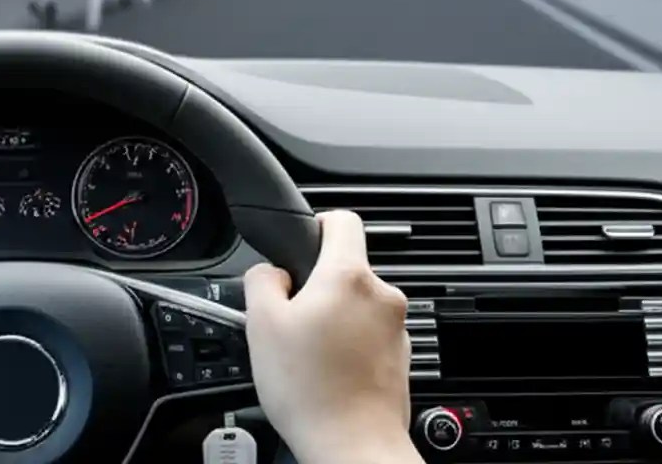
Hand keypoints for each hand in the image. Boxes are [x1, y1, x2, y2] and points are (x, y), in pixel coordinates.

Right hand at [245, 210, 420, 463]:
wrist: (352, 446)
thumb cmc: (310, 390)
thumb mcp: (261, 324)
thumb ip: (261, 281)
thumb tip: (270, 272)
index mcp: (348, 276)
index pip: (342, 220)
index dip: (316, 226)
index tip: (302, 247)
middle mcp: (382, 296)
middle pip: (345, 268)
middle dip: (316, 287)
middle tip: (290, 320)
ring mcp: (396, 328)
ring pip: (356, 305)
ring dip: (333, 319)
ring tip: (308, 353)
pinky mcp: (400, 356)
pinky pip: (368, 335)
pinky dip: (348, 344)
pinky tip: (327, 371)